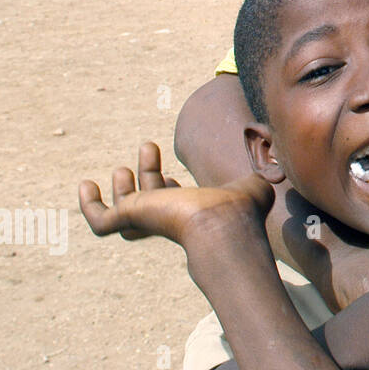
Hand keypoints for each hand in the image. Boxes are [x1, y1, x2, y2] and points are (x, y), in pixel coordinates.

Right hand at [79, 142, 273, 246]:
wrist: (224, 222)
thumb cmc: (242, 209)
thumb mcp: (254, 184)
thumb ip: (263, 173)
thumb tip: (283, 161)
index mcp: (192, 212)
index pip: (170, 202)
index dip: (164, 187)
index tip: (170, 175)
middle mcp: (169, 217)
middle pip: (146, 201)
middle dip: (146, 175)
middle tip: (148, 147)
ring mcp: (149, 220)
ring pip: (124, 210)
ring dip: (123, 186)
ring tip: (123, 166)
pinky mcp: (132, 220)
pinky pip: (100, 221)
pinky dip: (89, 206)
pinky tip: (85, 185)